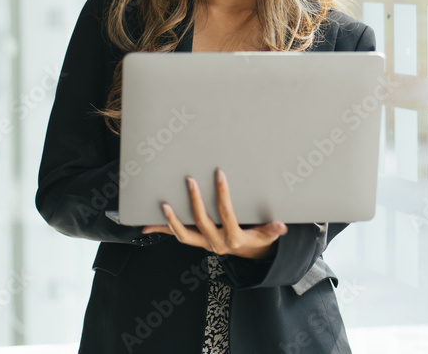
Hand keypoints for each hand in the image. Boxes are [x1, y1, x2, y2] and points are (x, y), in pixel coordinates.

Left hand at [141, 168, 286, 258]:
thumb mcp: (267, 235)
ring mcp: (204, 243)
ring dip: (171, 220)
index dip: (222, 194)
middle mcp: (216, 243)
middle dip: (195, 201)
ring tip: (163, 205)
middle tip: (190, 180)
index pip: (226, 213)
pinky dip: (161, 231)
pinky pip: (177, 236)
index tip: (219, 174)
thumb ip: (272, 230)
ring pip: (183, 234)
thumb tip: (282, 227)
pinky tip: (146, 227)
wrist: (250, 254)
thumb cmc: (258, 239)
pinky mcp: (196, 241)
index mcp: (234, 239)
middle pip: (201, 222)